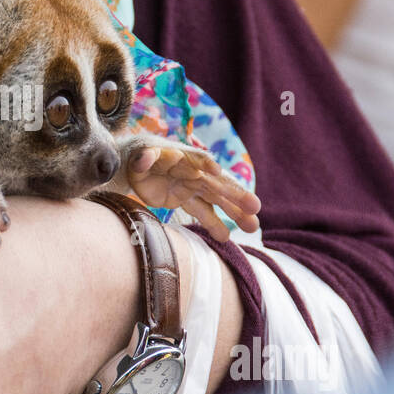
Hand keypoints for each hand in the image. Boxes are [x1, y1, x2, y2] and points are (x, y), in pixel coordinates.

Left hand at [124, 136, 260, 241]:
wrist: (138, 165)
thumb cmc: (139, 156)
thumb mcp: (138, 155)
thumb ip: (143, 158)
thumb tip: (144, 157)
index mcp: (182, 157)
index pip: (198, 160)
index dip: (207, 165)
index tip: (217, 172)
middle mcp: (193, 172)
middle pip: (216, 183)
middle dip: (235, 194)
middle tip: (255, 206)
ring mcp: (192, 187)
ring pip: (217, 200)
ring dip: (235, 212)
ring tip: (253, 226)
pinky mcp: (187, 199)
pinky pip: (204, 213)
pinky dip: (214, 225)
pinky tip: (226, 238)